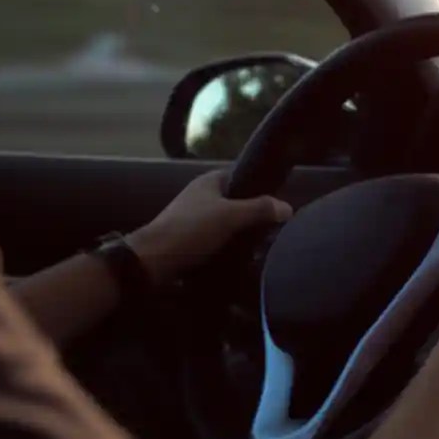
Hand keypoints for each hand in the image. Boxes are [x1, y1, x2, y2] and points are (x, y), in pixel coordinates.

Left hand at [128, 170, 292, 284]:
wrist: (151, 261)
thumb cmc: (190, 230)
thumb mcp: (230, 216)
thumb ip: (259, 209)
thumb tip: (288, 207)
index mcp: (210, 181)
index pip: (244, 177)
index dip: (261, 189)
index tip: (279, 206)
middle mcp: (202, 196)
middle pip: (238, 202)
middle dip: (254, 216)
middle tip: (273, 231)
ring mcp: (195, 218)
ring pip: (229, 223)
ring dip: (242, 235)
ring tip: (262, 247)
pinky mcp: (191, 240)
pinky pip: (218, 240)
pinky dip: (230, 247)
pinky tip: (242, 258)